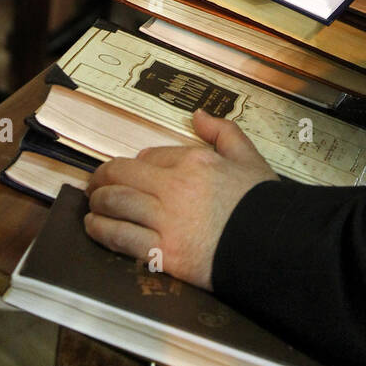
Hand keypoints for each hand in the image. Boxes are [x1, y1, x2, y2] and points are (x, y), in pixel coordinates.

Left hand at [85, 110, 278, 290]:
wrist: (272, 245)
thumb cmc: (262, 203)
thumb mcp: (249, 158)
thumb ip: (224, 132)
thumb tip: (198, 114)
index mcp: (194, 161)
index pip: (150, 157)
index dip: (136, 165)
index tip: (130, 172)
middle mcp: (175, 187)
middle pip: (122, 175)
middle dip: (103, 178)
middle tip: (96, 184)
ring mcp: (166, 220)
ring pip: (116, 203)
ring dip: (98, 202)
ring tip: (93, 205)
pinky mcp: (161, 251)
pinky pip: (119, 235)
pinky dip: (101, 229)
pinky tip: (95, 226)